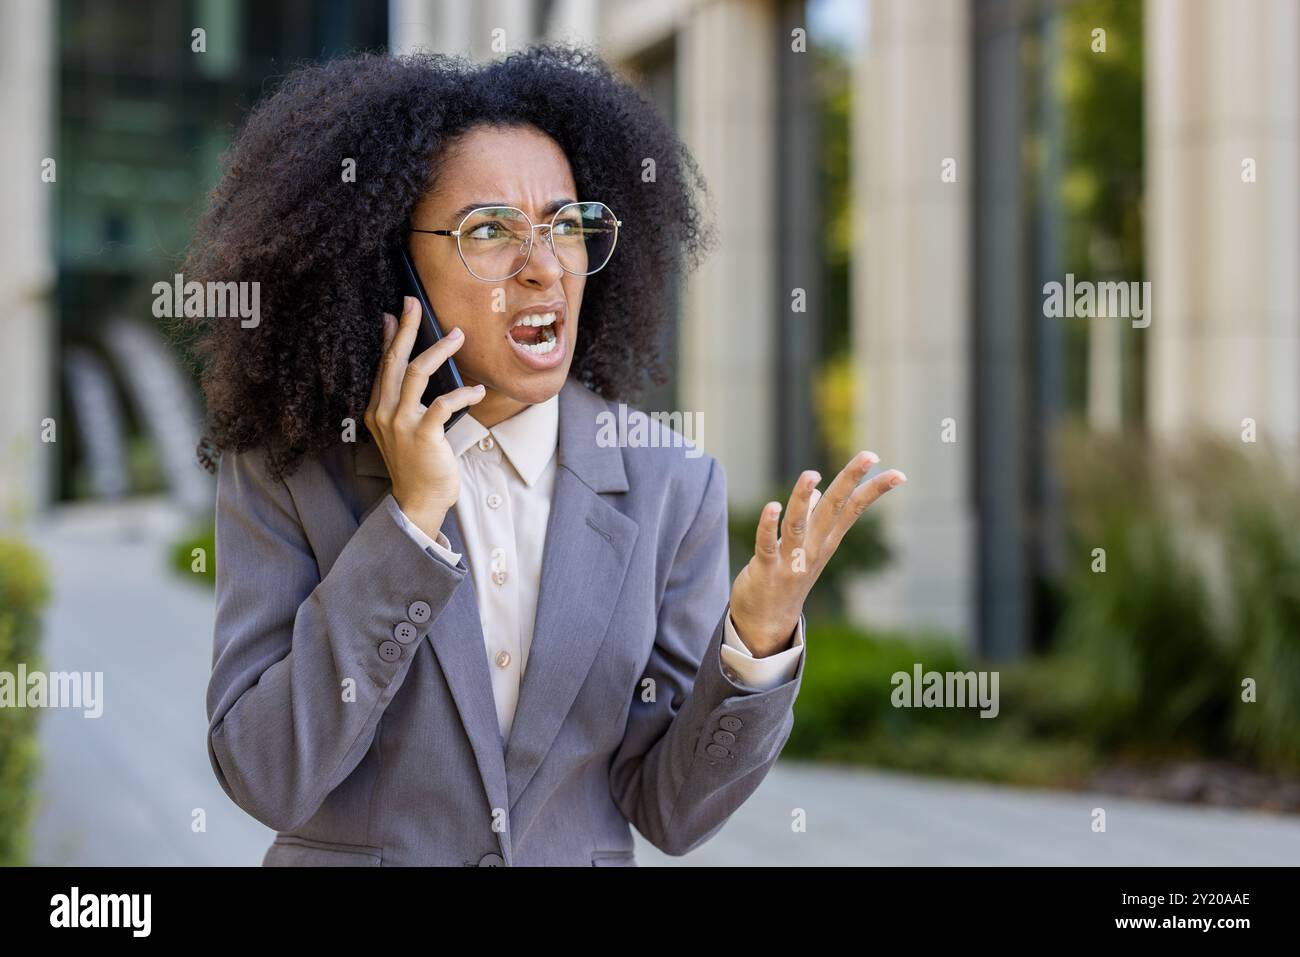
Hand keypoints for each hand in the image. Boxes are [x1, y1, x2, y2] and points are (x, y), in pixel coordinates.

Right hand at [363, 295, 484, 537]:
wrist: (418, 500)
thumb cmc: (418, 463)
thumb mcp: (405, 428)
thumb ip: (407, 401)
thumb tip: (415, 370)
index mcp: (377, 409)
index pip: (383, 365)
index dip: (389, 337)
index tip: (395, 312)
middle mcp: (384, 413)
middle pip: (394, 361)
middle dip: (405, 329)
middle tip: (414, 303)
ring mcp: (401, 424)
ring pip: (416, 374)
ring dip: (439, 351)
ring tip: (458, 336)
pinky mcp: (423, 436)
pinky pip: (443, 405)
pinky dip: (463, 394)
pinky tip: (478, 390)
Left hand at [729, 451, 905, 655]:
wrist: (767, 624)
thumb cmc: (785, 579)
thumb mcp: (803, 547)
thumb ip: (810, 517)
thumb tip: (814, 489)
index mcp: (825, 541)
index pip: (854, 510)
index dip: (874, 490)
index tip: (898, 473)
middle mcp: (813, 549)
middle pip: (834, 509)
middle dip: (851, 481)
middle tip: (870, 456)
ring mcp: (790, 561)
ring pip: (798, 524)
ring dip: (802, 499)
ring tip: (811, 474)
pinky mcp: (766, 569)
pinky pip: (767, 544)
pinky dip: (769, 526)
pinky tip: (771, 506)